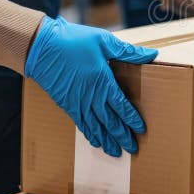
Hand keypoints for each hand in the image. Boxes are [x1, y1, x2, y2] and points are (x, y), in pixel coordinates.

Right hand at [25, 16, 157, 156]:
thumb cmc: (74, 41)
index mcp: (103, 82)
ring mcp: (77, 102)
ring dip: (107, 140)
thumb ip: (128, 52)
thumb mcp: (104, 41)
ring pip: (96, 127)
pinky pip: (80, 123)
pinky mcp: (66, 103)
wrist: (41, 48)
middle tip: (132, 149)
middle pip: (110, 122)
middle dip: (122, 136)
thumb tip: (151, 54)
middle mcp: (91, 96)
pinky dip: (89, 134)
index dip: (132, 119)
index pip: (122, 106)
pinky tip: (95, 141)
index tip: (141, 130)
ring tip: (115, 153)